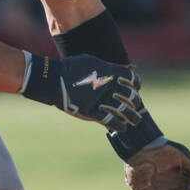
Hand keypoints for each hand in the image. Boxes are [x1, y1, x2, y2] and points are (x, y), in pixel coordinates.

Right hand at [21, 53, 143, 132]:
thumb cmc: (70, 68)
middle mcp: (109, 86)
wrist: (53, 78)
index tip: (135, 88)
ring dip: (132, 117)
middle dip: (135, 102)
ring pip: (124, 111)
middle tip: (136, 107)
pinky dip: (118, 126)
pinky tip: (122, 128)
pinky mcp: (92, 112)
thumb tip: (116, 68)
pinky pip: (110, 121)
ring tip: (135, 121)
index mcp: (110, 72)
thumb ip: (106, 66)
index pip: (131, 78)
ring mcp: (101, 100)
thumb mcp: (91, 61)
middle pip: (130, 96)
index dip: (135, 84)